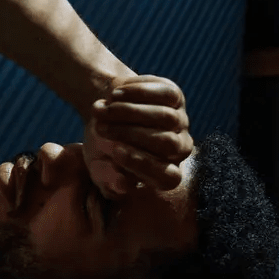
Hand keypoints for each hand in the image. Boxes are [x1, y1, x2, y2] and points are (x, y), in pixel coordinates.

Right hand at [84, 74, 192, 194]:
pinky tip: (114, 96)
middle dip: (130, 134)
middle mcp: (178, 149)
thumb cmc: (102, 147)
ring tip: (100, 111)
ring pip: (165, 117)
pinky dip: (136, 93)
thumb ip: (108, 179)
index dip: (144, 164)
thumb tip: (122, 184)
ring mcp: (180, 121)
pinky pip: (164, 95)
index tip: (115, 151)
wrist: (105, 112)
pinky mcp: (175, 97)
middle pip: (167, 143)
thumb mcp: (98, 167)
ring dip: (128, 112)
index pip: (168, 177)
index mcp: (164, 174)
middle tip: (100, 128)